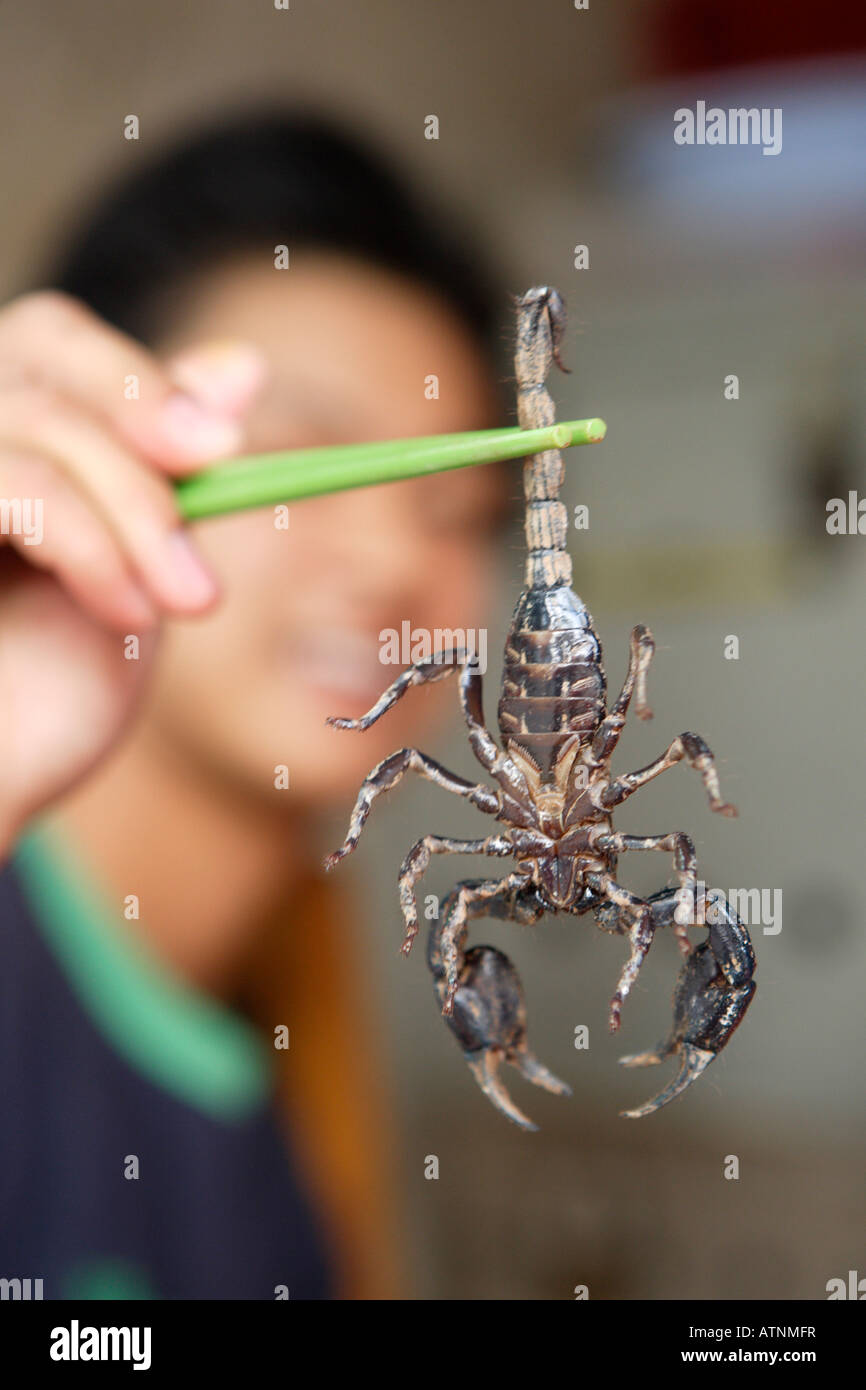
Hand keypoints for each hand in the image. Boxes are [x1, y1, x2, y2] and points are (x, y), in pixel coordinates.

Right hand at [0, 290, 263, 855]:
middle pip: (40, 344)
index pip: (54, 337)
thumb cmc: (51, 693)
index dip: (138, 374)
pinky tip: (129, 613)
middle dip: (146, 417)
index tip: (224, 441)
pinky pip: (8, 482)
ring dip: (136, 508)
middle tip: (218, 468)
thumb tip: (243, 363)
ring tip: (190, 600)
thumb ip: (169, 472)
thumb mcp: (136, 568)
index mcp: (0, 432)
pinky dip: (86, 540)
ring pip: (33, 422)